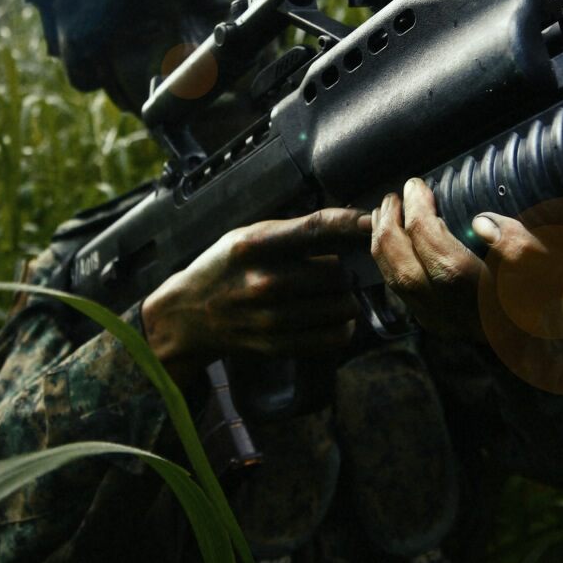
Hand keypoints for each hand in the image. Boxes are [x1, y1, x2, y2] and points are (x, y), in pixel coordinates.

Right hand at [141, 208, 368, 384]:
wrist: (187, 314)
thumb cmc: (224, 267)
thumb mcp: (247, 236)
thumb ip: (292, 231)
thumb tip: (350, 222)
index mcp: (255, 245)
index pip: (316, 228)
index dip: (351, 222)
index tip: (375, 218)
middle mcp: (264, 281)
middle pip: (337, 271)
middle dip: (345, 269)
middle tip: (338, 270)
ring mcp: (271, 317)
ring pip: (341, 305)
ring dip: (347, 299)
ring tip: (334, 295)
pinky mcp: (276, 345)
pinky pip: (332, 337)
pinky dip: (343, 327)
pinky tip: (337, 319)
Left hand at [370, 178, 562, 343]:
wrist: (553, 338)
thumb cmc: (554, 293)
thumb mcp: (552, 263)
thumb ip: (519, 244)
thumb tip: (482, 223)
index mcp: (477, 295)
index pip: (431, 246)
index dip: (418, 210)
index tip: (416, 184)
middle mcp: (450, 313)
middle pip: (402, 267)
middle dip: (389, 226)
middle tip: (392, 196)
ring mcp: (439, 323)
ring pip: (395, 282)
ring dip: (383, 244)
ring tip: (384, 213)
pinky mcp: (435, 324)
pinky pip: (399, 290)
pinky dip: (389, 261)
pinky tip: (393, 241)